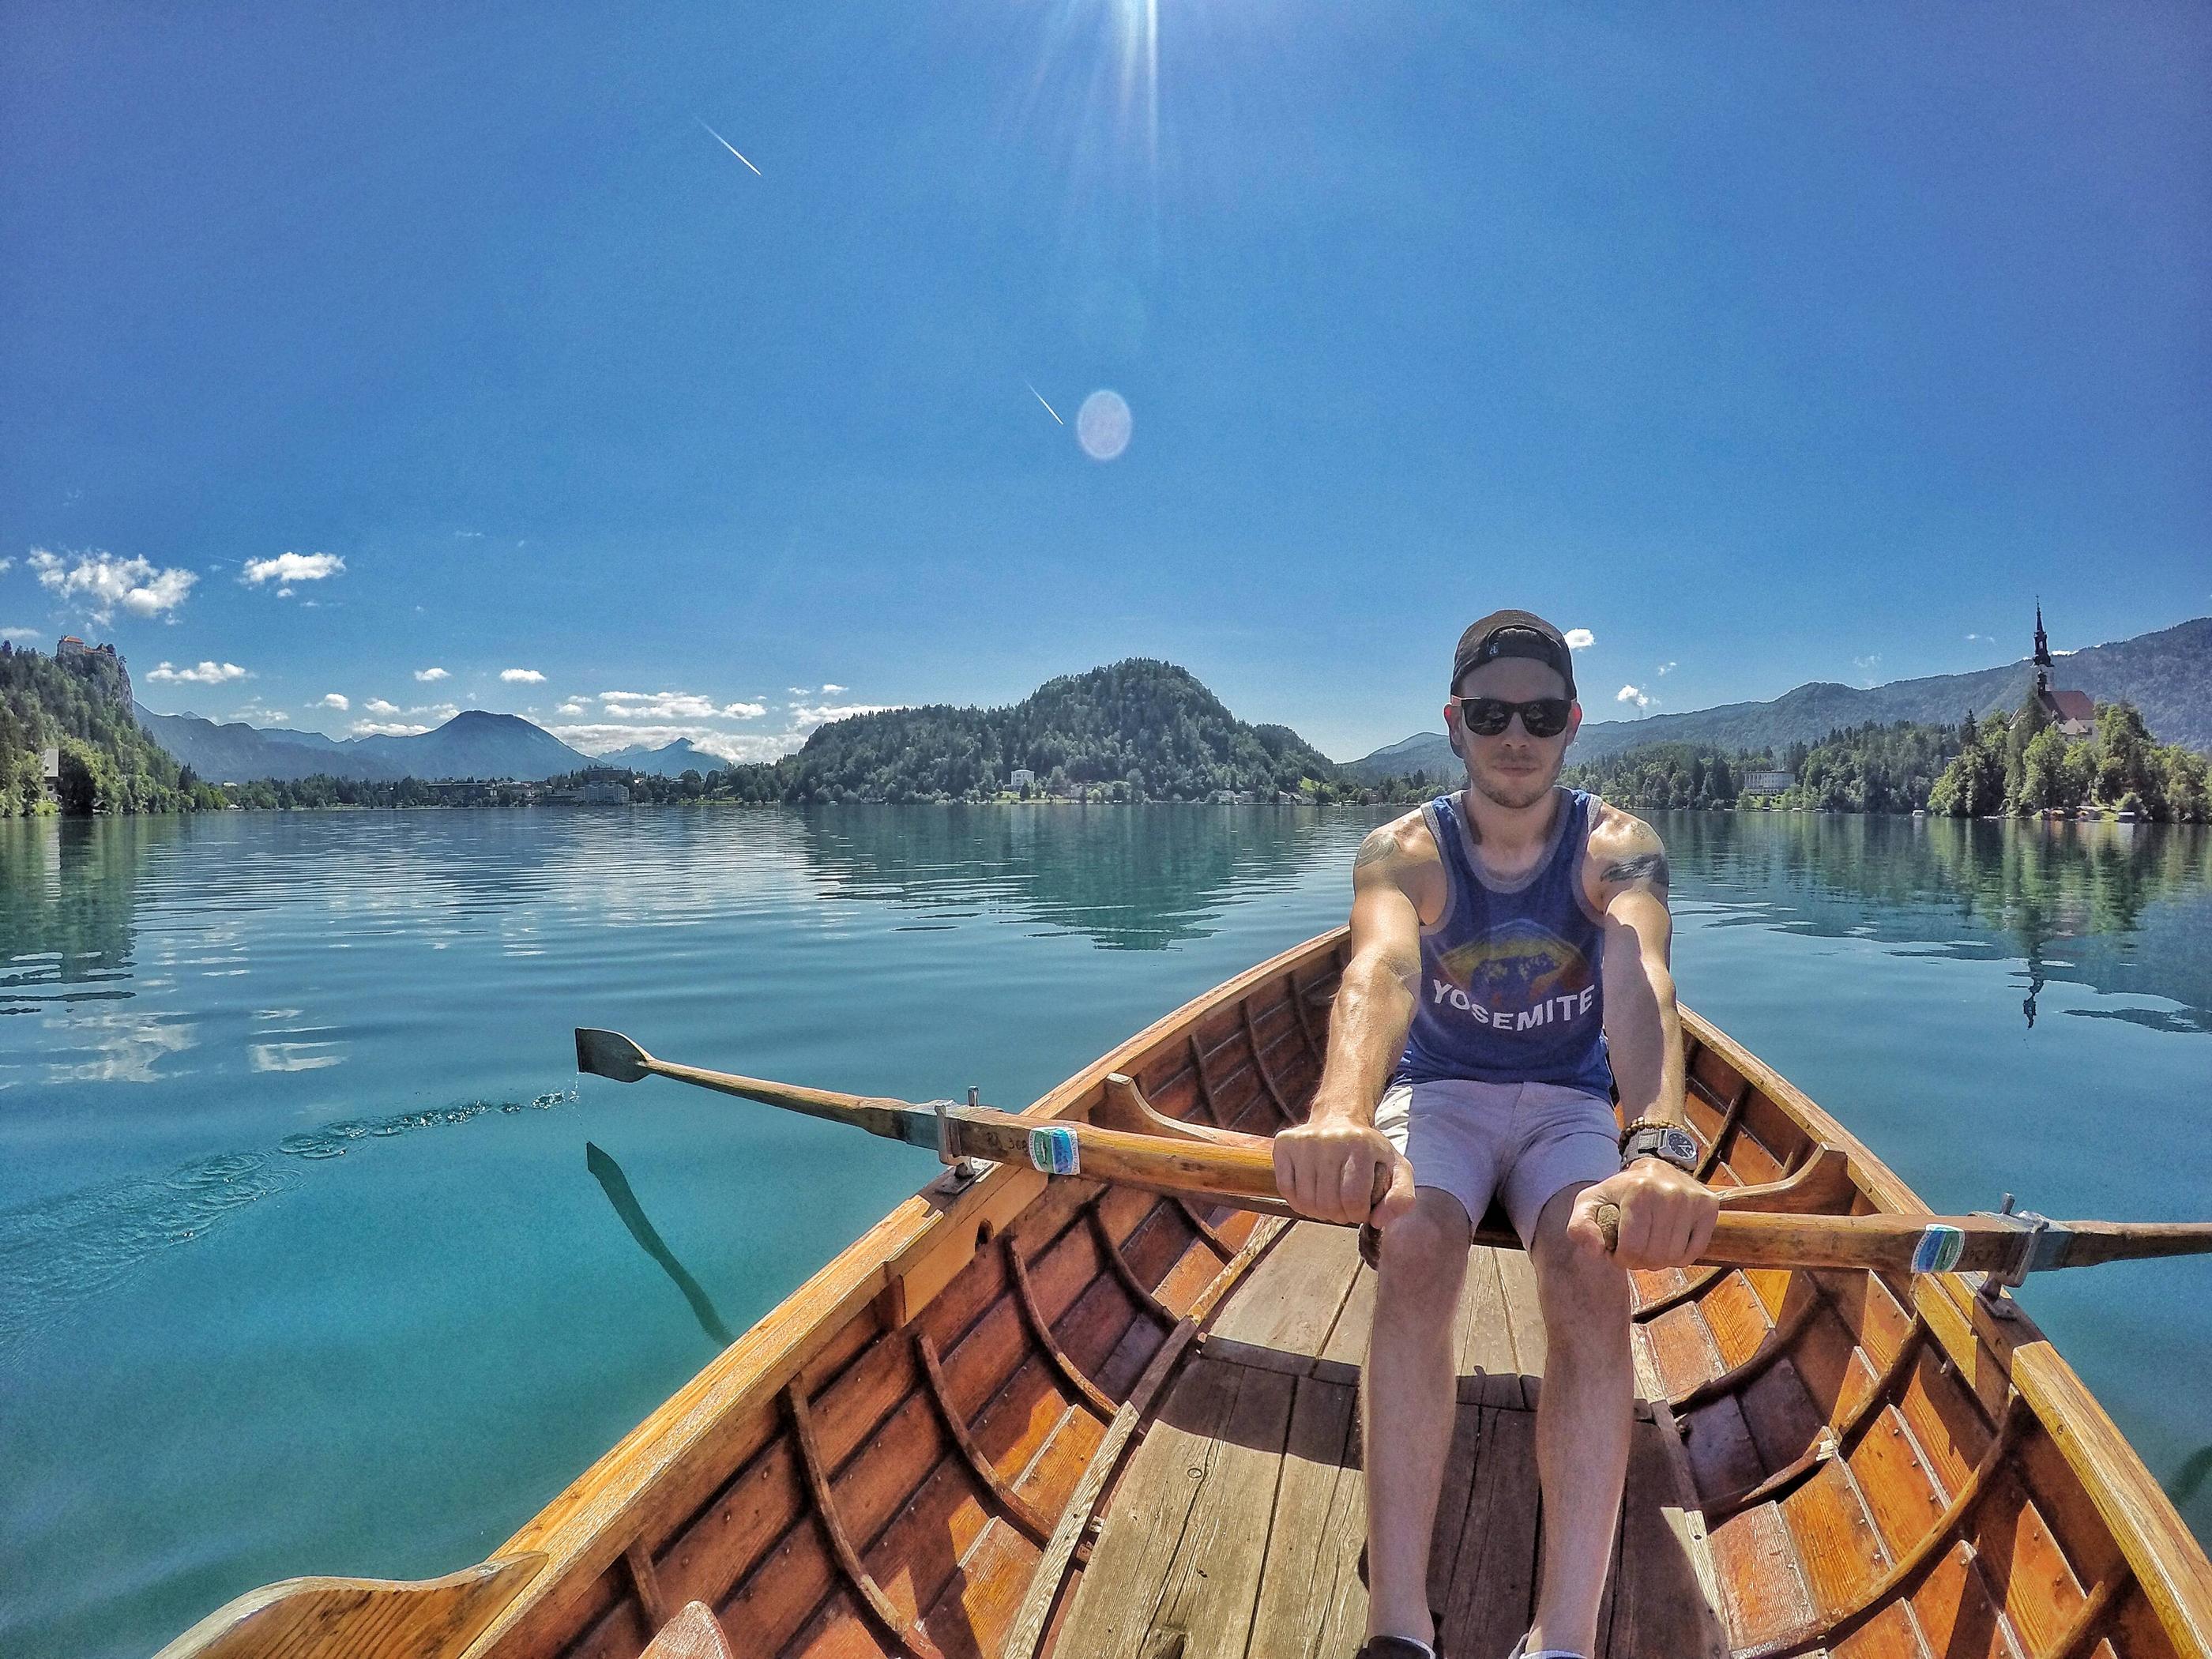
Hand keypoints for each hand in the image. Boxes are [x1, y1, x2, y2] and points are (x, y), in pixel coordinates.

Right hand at [1272, 1116, 1415, 1226]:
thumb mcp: (1397, 1169)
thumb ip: (1401, 1199)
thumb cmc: (1369, 1152)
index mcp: (1362, 1146)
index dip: (1358, 1214)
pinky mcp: (1284, 1143)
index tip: (1361, 1208)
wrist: (1339, 1118)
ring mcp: (1304, 1141)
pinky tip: (1312, 1193)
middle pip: (1328, 1203)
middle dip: (1339, 1215)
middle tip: (1345, 1206)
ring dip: (1319, 1211)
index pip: (1353, 1201)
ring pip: (1306, 1201)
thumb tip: (1377, 1222)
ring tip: (1330, 1200)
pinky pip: (1286, 1189)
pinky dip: (1299, 1202)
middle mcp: (1330, 1139)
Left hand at [1567, 1158, 1719, 1270]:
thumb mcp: (1590, 1202)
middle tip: (1633, 1249)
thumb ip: (1580, 1227)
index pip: (1632, 1249)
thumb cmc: (1619, 1192)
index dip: (1621, 1258)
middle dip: (1638, 1261)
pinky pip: (1694, 1253)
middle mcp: (1669, 1193)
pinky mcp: (1708, 1206)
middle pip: (1654, 1255)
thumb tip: (1596, 1250)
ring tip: (1649, 1245)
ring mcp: (1692, 1199)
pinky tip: (1668, 1243)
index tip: (1617, 1250)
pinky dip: (1679, 1257)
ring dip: (1659, 1261)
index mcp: (1637, 1191)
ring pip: (1674, 1257)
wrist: (1654, 1167)